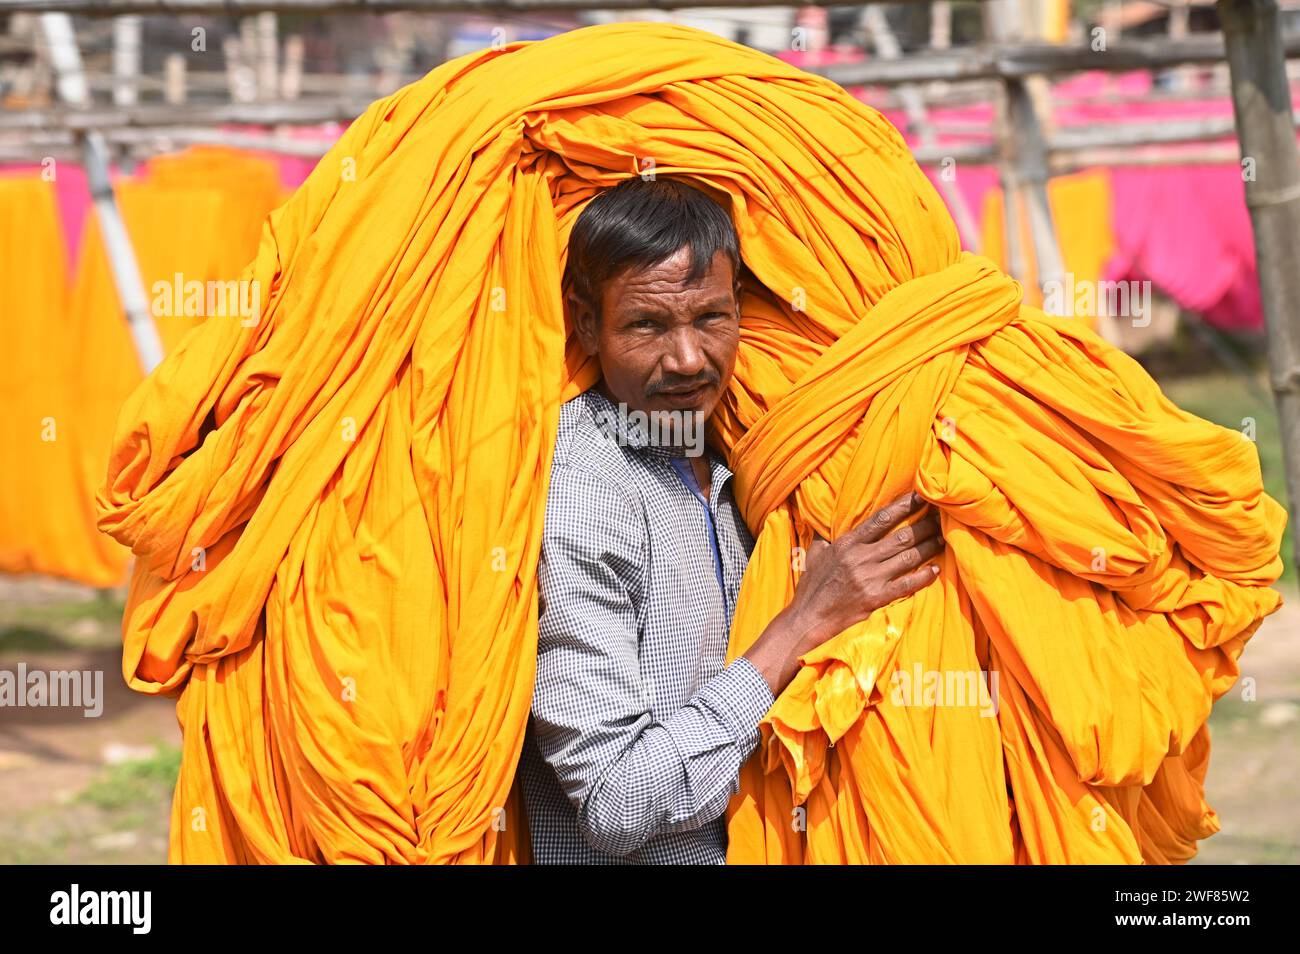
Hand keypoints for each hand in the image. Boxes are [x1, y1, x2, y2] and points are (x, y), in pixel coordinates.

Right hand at [787, 491, 943, 651]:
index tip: (921, 497)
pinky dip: (923, 577)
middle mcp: (860, 558)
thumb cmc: (811, 587)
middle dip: (924, 525)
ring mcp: (869, 578)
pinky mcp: (875, 598)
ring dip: (928, 547)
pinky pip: (906, 585)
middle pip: (901, 536)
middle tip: (941, 517)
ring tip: (942, 539)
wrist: (807, 618)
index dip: (904, 506)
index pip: (881, 519)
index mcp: (847, 544)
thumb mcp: (814, 555)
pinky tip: (935, 570)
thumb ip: (825, 538)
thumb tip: (827, 523)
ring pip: (908, 558)